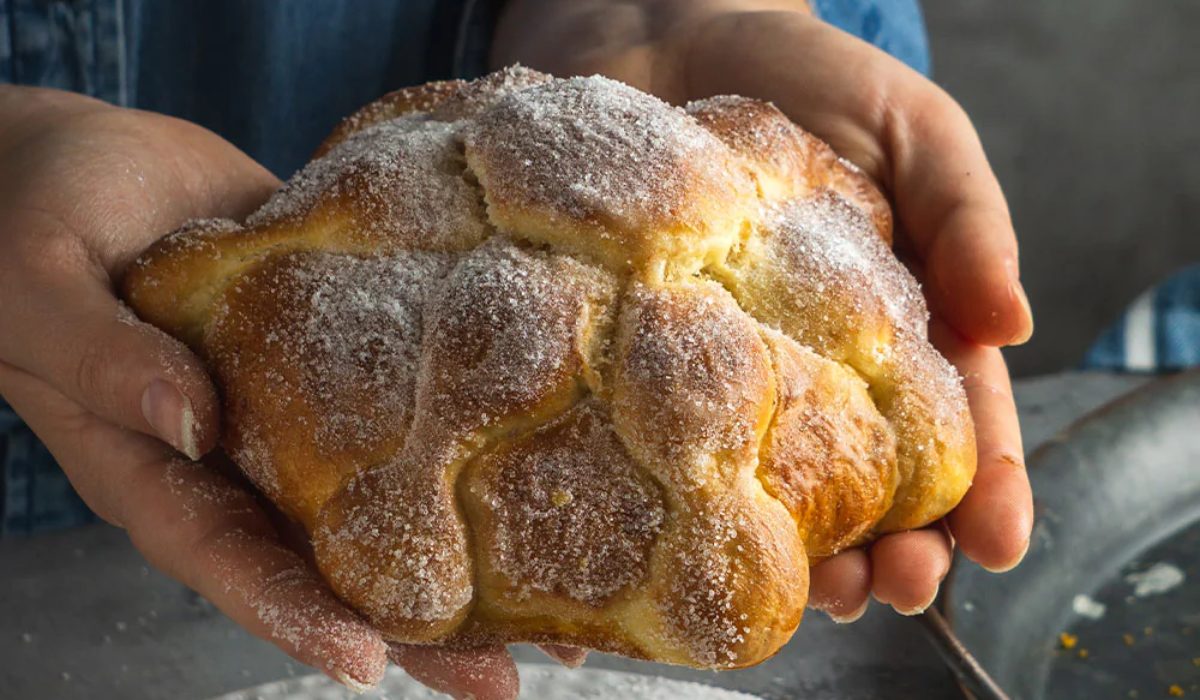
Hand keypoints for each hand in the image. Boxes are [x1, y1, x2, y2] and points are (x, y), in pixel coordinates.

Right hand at [0, 87, 527, 696]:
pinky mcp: (337, 346)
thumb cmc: (31, 221)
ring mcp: (293, 407)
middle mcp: (235, 455)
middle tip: (496, 680)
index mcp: (153, 466)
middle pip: (325, 557)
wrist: (88, 158)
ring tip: (553, 611)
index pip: (223, 557)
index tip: (368, 660)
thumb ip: (100, 357)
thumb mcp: (37, 285)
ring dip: (462, 553)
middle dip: (410, 625)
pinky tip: (538, 457)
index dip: (290, 613)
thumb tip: (191, 419)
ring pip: (381, 495)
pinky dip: (460, 435)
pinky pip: (401, 398)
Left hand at [495, 0, 1034, 621]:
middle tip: (886, 585)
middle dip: (890, 546)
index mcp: (897, 324)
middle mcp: (813, 365)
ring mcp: (726, 369)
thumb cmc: (805, 74)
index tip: (993, 543)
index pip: (954, 422)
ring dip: (794, 553)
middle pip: (865, 481)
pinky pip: (658, 444)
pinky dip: (670, 508)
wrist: (662, 37)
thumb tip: (1012, 321)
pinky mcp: (641, 360)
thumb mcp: (911, 128)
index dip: (982, 489)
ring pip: (769, 488)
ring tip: (802, 592)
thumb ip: (967, 216)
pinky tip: (679, 554)